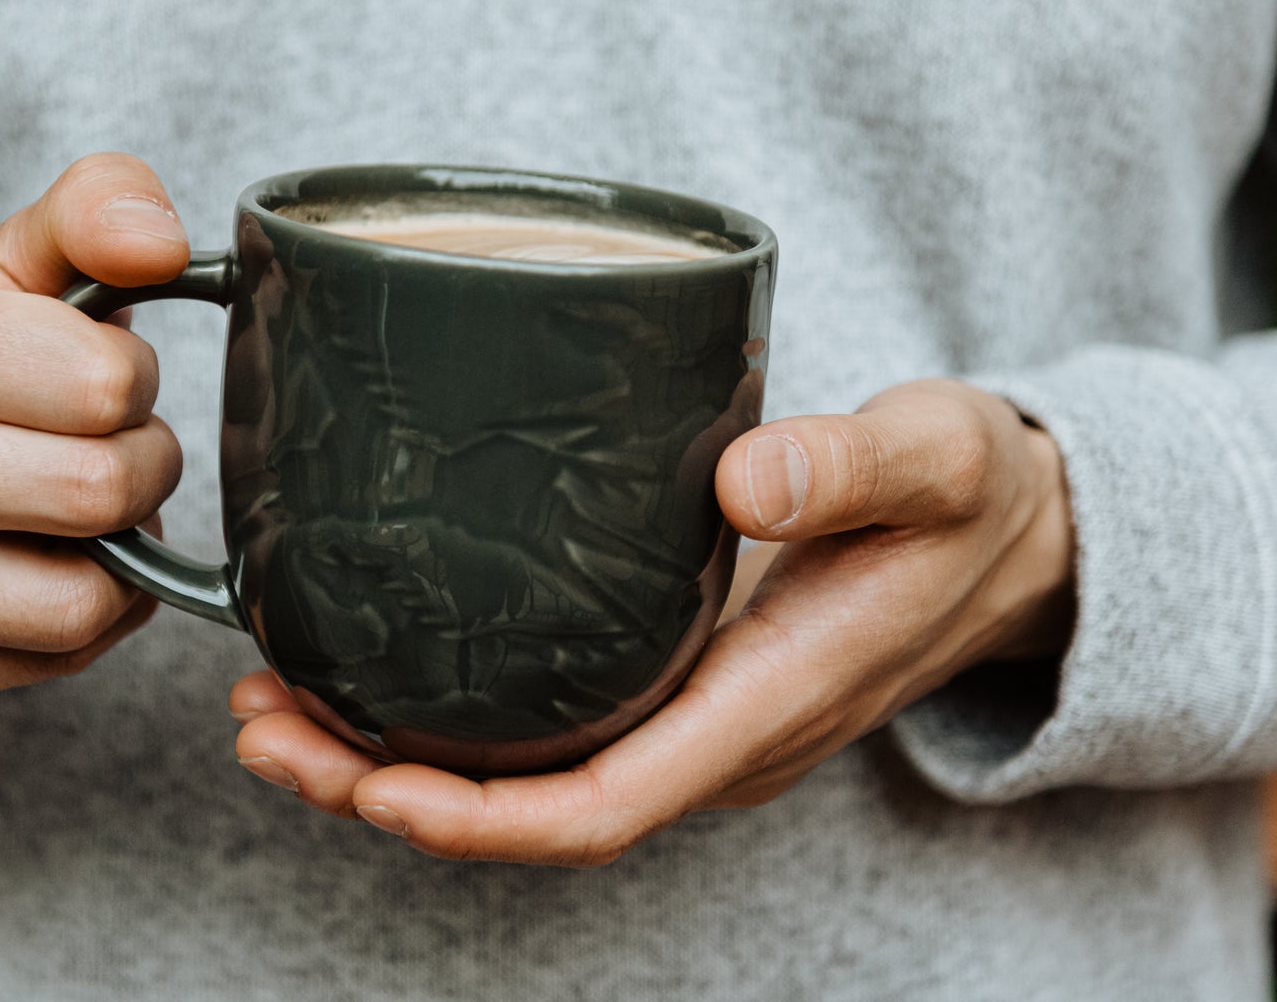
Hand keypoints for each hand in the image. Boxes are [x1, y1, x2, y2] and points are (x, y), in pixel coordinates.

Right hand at [0, 153, 189, 697]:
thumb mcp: (17, 253)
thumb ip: (100, 208)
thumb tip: (158, 244)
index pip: (102, 385)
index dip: (133, 381)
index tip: (99, 375)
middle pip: (95, 494)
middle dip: (141, 468)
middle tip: (111, 447)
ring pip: (76, 601)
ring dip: (120, 557)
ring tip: (85, 510)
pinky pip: (42, 663)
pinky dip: (83, 622)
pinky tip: (50, 565)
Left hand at [228, 379, 1073, 865]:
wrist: (1014, 536)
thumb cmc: (972, 497)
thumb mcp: (940, 457)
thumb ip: (856, 466)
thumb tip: (745, 483)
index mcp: (768, 705)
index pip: (605, 808)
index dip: (480, 819)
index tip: (371, 790)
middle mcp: (715, 740)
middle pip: (531, 815)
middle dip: (386, 795)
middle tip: (262, 727)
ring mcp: (691, 720)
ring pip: (526, 784)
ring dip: (389, 765)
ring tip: (270, 708)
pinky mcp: (672, 683)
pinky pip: (544, 736)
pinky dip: (442, 722)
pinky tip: (366, 670)